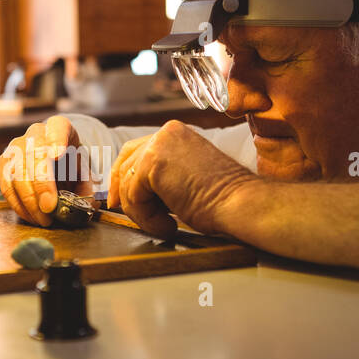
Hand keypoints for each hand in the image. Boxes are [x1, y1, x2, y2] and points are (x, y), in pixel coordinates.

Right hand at [0, 115, 92, 225]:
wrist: (55, 160)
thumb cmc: (70, 164)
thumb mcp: (85, 172)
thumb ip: (88, 187)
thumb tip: (86, 204)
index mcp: (59, 126)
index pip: (58, 128)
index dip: (56, 140)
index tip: (57, 154)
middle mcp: (35, 133)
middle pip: (34, 157)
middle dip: (41, 185)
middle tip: (49, 208)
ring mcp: (16, 146)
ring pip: (17, 173)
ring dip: (29, 201)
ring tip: (42, 220)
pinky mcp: (4, 163)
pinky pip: (6, 185)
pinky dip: (17, 204)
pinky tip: (30, 216)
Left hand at [106, 121, 257, 238]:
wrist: (240, 203)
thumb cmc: (221, 199)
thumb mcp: (184, 178)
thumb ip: (160, 177)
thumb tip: (132, 190)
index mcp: (176, 134)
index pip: (136, 150)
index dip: (123, 175)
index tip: (119, 198)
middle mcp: (166, 133)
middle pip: (125, 160)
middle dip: (120, 189)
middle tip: (120, 210)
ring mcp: (158, 145)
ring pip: (128, 183)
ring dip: (141, 212)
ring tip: (166, 225)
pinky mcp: (153, 163)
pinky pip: (133, 196)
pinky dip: (146, 217)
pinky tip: (168, 226)